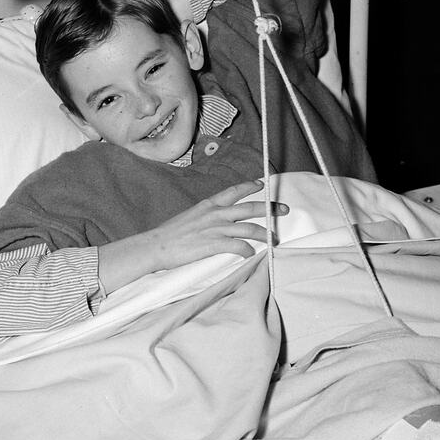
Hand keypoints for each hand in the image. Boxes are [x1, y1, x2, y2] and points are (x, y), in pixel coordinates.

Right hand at [98, 181, 285, 294]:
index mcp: (208, 205)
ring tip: (273, 240)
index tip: (262, 185)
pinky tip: (251, 254)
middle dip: (270, 208)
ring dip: (264, 234)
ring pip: (248, 228)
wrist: (155, 246)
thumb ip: (204, 217)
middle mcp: (215, 214)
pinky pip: (238, 246)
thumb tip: (214, 222)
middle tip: (284, 209)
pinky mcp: (213, 244)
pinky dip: (247, 250)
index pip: (234, 192)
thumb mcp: (189, 218)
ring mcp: (215, 229)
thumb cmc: (169, 235)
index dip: (250, 187)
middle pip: (249, 208)